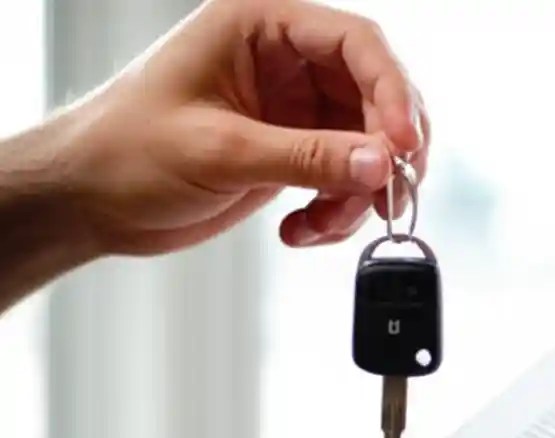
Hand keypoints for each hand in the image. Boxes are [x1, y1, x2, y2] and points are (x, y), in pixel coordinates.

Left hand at [47, 0, 425, 255]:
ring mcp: (292, 107)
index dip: (393, 91)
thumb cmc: (123, 152)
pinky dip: (340, 209)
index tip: (404, 145)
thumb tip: (382, 164)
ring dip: (363, 191)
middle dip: (386, 151)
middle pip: (376, 93)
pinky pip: (346, 176)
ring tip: (326, 223)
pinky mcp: (293, 149)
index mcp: (259, 26)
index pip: (355, 43)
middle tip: (387, 194)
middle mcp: (283, 60)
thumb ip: (307, 157)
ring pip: (369, 142)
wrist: (86, 201)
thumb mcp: (219, 151)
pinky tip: (304, 229)